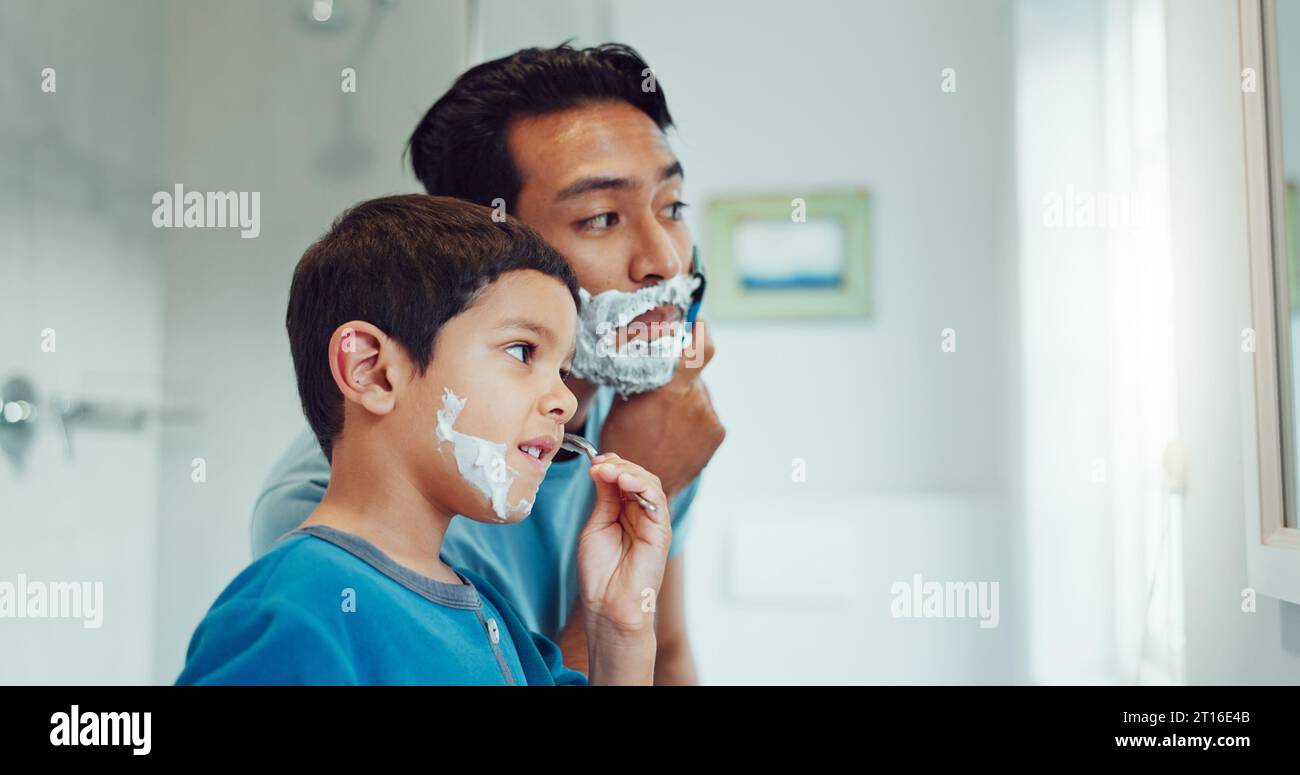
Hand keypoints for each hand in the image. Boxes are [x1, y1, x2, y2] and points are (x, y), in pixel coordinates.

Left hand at [577, 453, 671, 639]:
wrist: (607, 603)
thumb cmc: (599, 571)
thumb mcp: (596, 525)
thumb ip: (604, 498)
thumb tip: (602, 468)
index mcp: (623, 512)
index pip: (623, 478)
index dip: (610, 465)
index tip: (592, 463)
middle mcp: (640, 514)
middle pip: (637, 476)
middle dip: (618, 465)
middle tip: (599, 465)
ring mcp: (652, 521)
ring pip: (649, 483)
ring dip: (628, 471)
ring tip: (608, 471)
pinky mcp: (661, 530)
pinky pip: (656, 500)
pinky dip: (641, 485)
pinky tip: (623, 481)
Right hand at [599, 319, 725, 497]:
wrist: (643, 486)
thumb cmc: (626, 444)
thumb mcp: (623, 404)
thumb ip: (642, 375)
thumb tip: (650, 346)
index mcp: (671, 390)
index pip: (701, 349)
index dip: (702, 333)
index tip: (697, 325)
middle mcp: (695, 401)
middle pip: (692, 374)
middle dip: (679, 378)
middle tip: (661, 397)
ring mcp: (709, 418)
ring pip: (698, 394)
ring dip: (685, 400)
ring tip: (665, 422)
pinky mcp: (716, 432)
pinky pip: (705, 413)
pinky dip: (693, 417)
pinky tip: (676, 432)